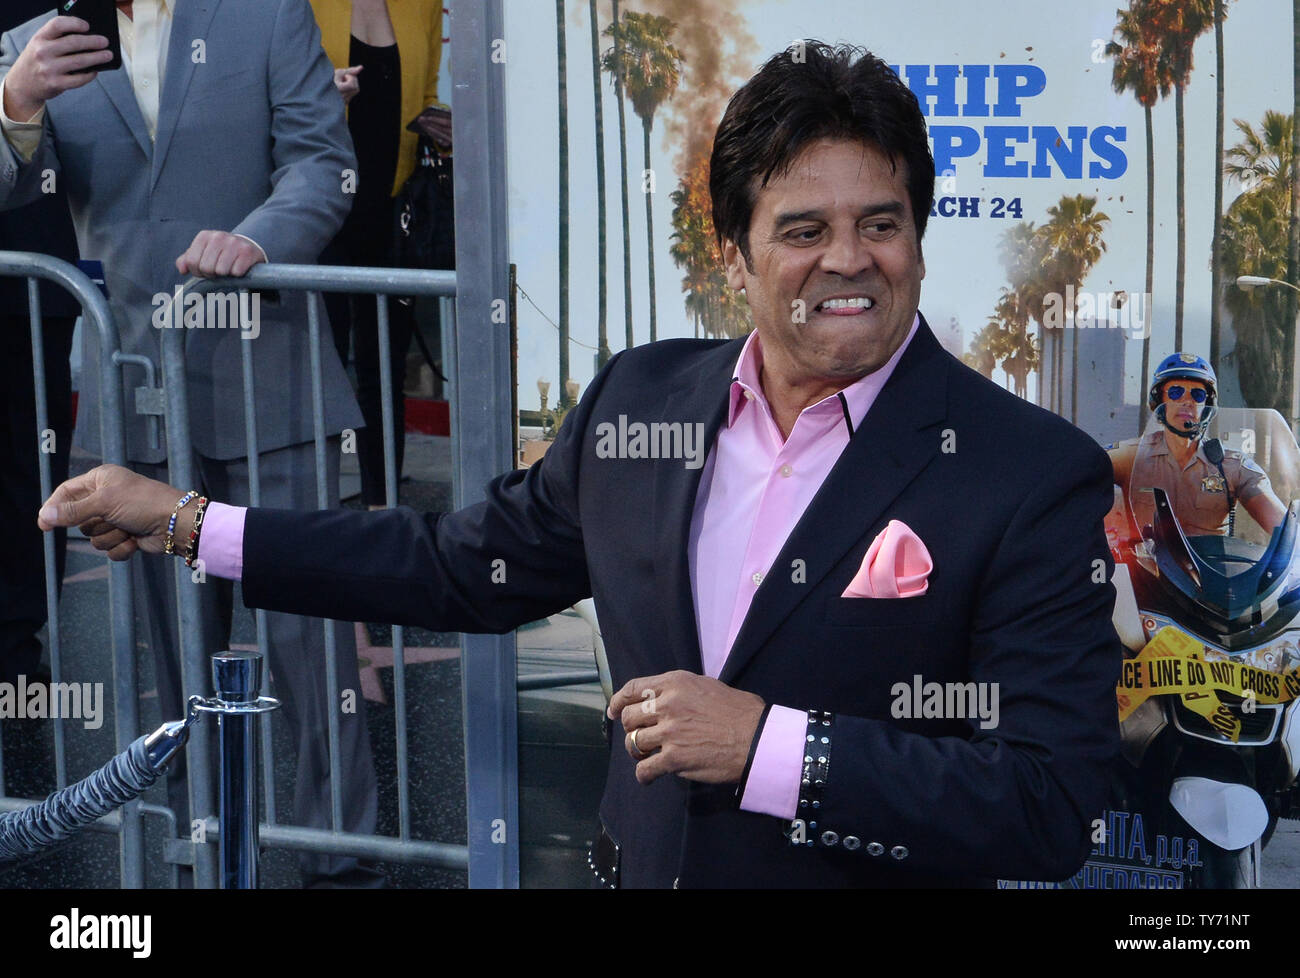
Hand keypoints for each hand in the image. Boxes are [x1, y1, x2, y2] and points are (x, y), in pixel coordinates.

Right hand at [2, 17, 113, 120]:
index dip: (74, 23)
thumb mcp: (40, 45)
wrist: (22, 83)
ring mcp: (49, 68)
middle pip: (73, 43)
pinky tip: (95, 71)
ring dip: (97, 57)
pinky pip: (79, 79)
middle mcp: (42, 51)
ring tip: (107, 55)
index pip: (57, 24)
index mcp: (39, 38)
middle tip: (105, 42)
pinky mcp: (55, 83)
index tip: (87, 26)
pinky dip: (90, 74)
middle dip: (93, 42)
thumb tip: (89, 38)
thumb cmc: (38, 60)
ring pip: (79, 61)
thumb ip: (57, 39)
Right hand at [37, 464, 186, 560]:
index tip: (43, 525)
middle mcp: (106, 498)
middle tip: (113, 518)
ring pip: (93, 538)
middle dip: (96, 524)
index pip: (66, 492)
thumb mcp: (105, 502)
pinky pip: (108, 549)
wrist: (176, 523)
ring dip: (111, 536)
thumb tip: (45, 516)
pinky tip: (135, 540)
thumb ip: (73, 510)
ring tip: (129, 528)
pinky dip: (121, 547)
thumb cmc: (143, 503)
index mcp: (100, 480)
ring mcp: (116, 518)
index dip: (53, 507)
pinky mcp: (125, 536)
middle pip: (79, 520)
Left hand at [175, 231, 265, 277]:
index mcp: (204, 236)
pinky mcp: (247, 252)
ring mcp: (233, 243)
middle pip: (206, 268)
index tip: (206, 270)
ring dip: (225, 275)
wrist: (247, 246)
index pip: (192, 262)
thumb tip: (182, 270)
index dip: (198, 271)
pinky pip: (236, 272)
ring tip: (228, 268)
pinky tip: (239, 267)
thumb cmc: (221, 253)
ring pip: (221, 271)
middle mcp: (218, 236)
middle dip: (212, 274)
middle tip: (218, 270)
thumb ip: (188, 260)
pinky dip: (237, 274)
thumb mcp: (203, 253)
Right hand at [333, 65, 361, 104]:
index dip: (351, 78)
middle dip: (352, 81)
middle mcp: (341, 98)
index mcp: (338, 90)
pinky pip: (352, 95)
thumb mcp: (338, 73)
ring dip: (351, 85)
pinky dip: (349, 90)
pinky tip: (341, 88)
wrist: (321, 90)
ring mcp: (343, 102)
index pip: (352, 85)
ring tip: (342, 83)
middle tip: (343, 78)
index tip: (344, 76)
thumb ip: (350, 71)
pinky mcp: (344, 104)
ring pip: (355, 92)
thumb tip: (362, 67)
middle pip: (356, 88)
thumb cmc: (329, 80)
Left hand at [607, 670, 764, 785]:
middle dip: (631, 729)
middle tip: (639, 738)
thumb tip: (665, 700)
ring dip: (636, 752)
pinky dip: (643, 775)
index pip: (633, 688)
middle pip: (629, 717)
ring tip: (646, 757)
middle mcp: (667, 704)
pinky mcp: (674, 759)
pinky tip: (648, 777)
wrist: (757, 739)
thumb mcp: (708, 686)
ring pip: (633, 742)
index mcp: (675, 683)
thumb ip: (681, 691)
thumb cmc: (740, 712)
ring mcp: (669, 732)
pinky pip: (644, 768)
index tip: (613, 711)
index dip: (618, 701)